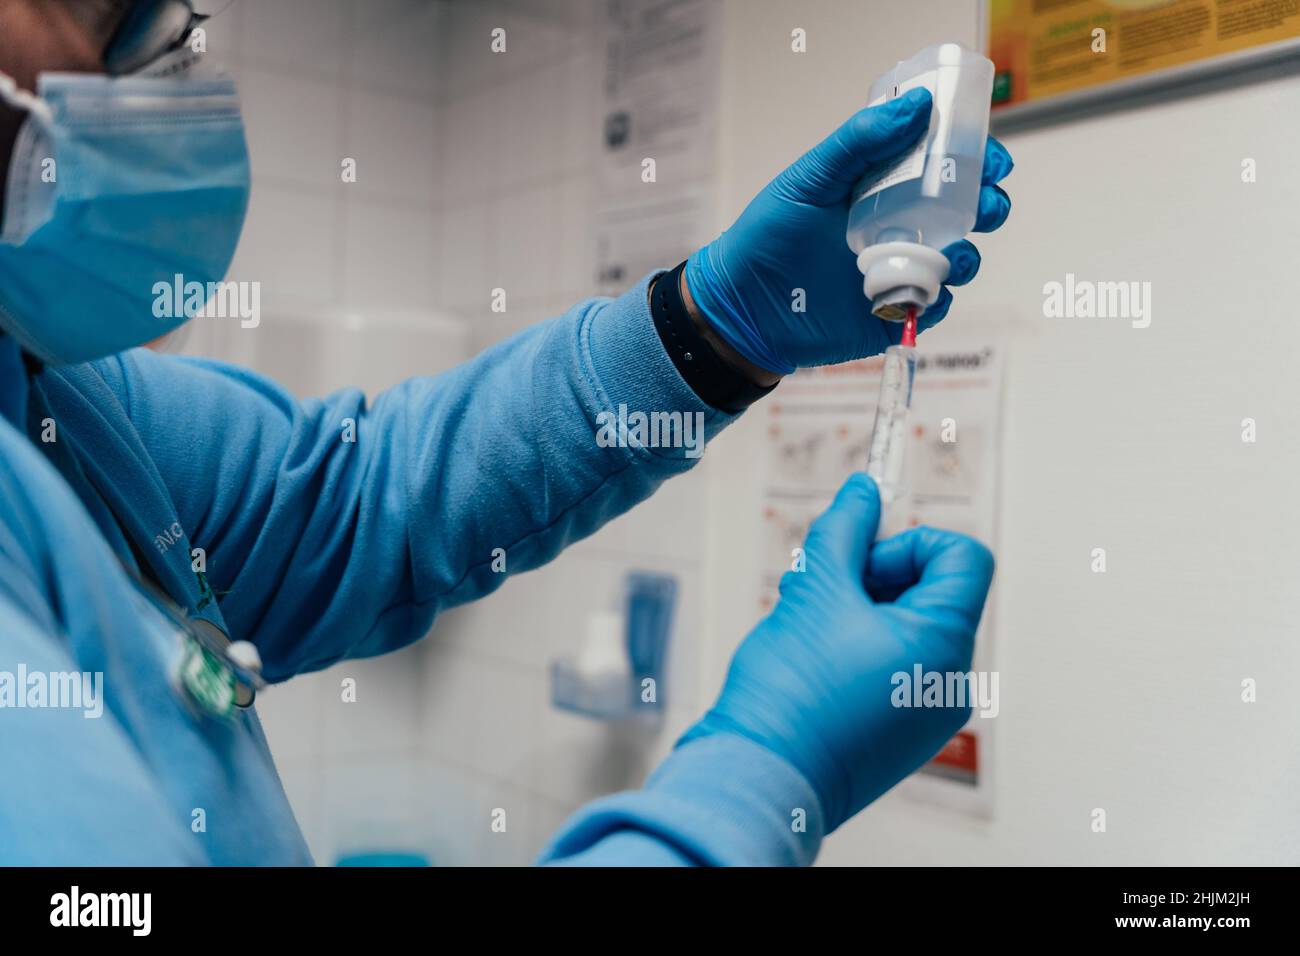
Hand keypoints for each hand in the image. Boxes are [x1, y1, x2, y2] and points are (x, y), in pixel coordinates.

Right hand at [680, 473, 994, 830]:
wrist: (763, 779)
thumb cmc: (791, 689)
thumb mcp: (815, 589)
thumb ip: (845, 529)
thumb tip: (864, 488)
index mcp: (945, 643)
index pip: (963, 557)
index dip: (911, 544)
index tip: (860, 564)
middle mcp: (952, 681)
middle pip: (932, 591)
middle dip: (873, 577)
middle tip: (819, 594)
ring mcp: (929, 713)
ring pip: (906, 629)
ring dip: (858, 612)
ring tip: (807, 632)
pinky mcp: (901, 735)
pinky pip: (894, 668)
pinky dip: (856, 650)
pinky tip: (811, 665)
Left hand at [684, 89, 1013, 373]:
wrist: (741, 306)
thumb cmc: (768, 235)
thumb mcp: (810, 179)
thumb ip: (860, 142)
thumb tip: (917, 104)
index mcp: (884, 186)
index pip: (943, 163)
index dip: (975, 156)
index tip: (991, 156)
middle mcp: (899, 225)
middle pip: (964, 211)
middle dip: (989, 204)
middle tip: (990, 202)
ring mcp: (899, 270)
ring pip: (957, 260)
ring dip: (969, 254)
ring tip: (957, 253)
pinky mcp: (891, 313)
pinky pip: (932, 307)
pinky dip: (938, 299)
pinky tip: (928, 291)